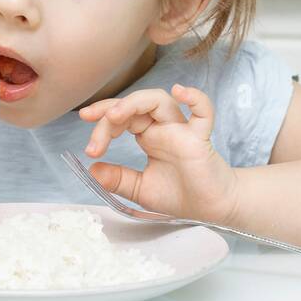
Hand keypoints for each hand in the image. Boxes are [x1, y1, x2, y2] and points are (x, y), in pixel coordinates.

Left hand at [78, 83, 239, 224]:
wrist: (212, 209)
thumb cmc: (180, 195)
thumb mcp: (140, 189)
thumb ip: (118, 179)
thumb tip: (92, 170)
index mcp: (149, 137)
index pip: (122, 118)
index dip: (102, 123)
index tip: (89, 147)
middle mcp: (164, 129)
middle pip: (135, 106)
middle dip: (110, 113)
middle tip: (89, 122)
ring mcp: (182, 131)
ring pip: (160, 100)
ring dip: (134, 102)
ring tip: (115, 114)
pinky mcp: (200, 140)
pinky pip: (203, 112)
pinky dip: (194, 98)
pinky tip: (180, 91)